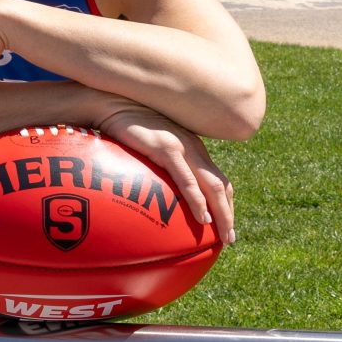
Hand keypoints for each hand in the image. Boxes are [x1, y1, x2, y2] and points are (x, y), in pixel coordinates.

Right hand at [97, 105, 235, 246]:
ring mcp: (182, 147)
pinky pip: (188, 180)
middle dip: (228, 213)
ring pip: (213, 185)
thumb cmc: (124, 126)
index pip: (217, 178)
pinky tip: (202, 218)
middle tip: (229, 238)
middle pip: (221, 184)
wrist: (111, 102)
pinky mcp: (167, 148)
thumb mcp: (148, 146)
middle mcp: (193, 148)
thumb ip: (157, 162)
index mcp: (191, 148)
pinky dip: (198, 200)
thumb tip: (150, 188)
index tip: (223, 223)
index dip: (225, 203)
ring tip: (223, 235)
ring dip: (222, 213)